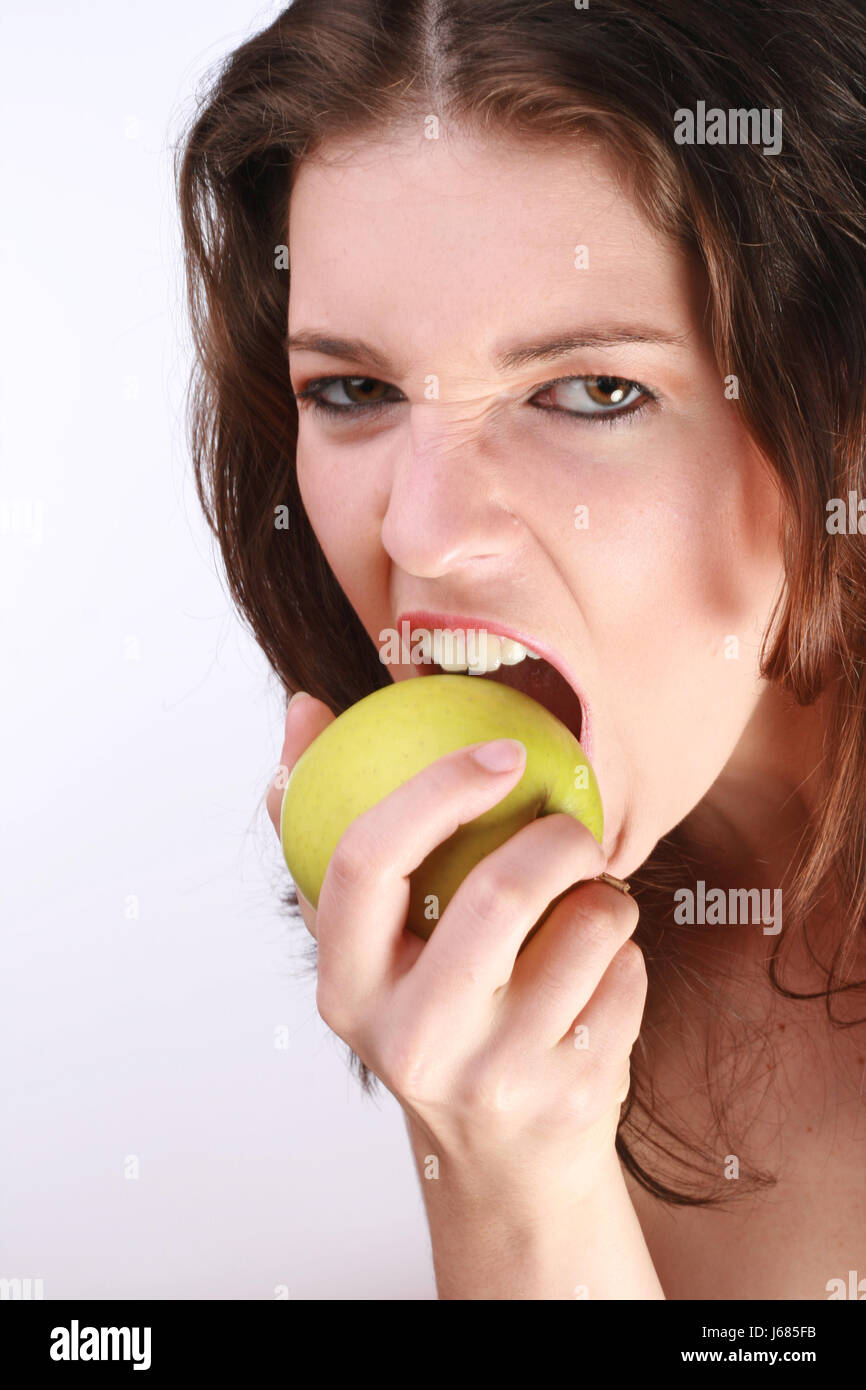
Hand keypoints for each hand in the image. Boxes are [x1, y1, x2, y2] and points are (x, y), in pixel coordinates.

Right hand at [267, 690, 645, 1205]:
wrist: (504, 1163)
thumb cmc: (429, 1013)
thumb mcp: (366, 943)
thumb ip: (325, 824)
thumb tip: (304, 706)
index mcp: (346, 987)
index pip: (368, 859)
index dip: (436, 787)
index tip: (502, 751)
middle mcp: (412, 1039)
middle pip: (499, 892)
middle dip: (558, 836)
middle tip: (571, 828)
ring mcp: (497, 1075)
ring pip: (589, 924)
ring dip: (606, 895)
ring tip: (586, 908)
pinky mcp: (573, 1092)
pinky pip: (630, 971)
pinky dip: (626, 950)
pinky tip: (598, 974)